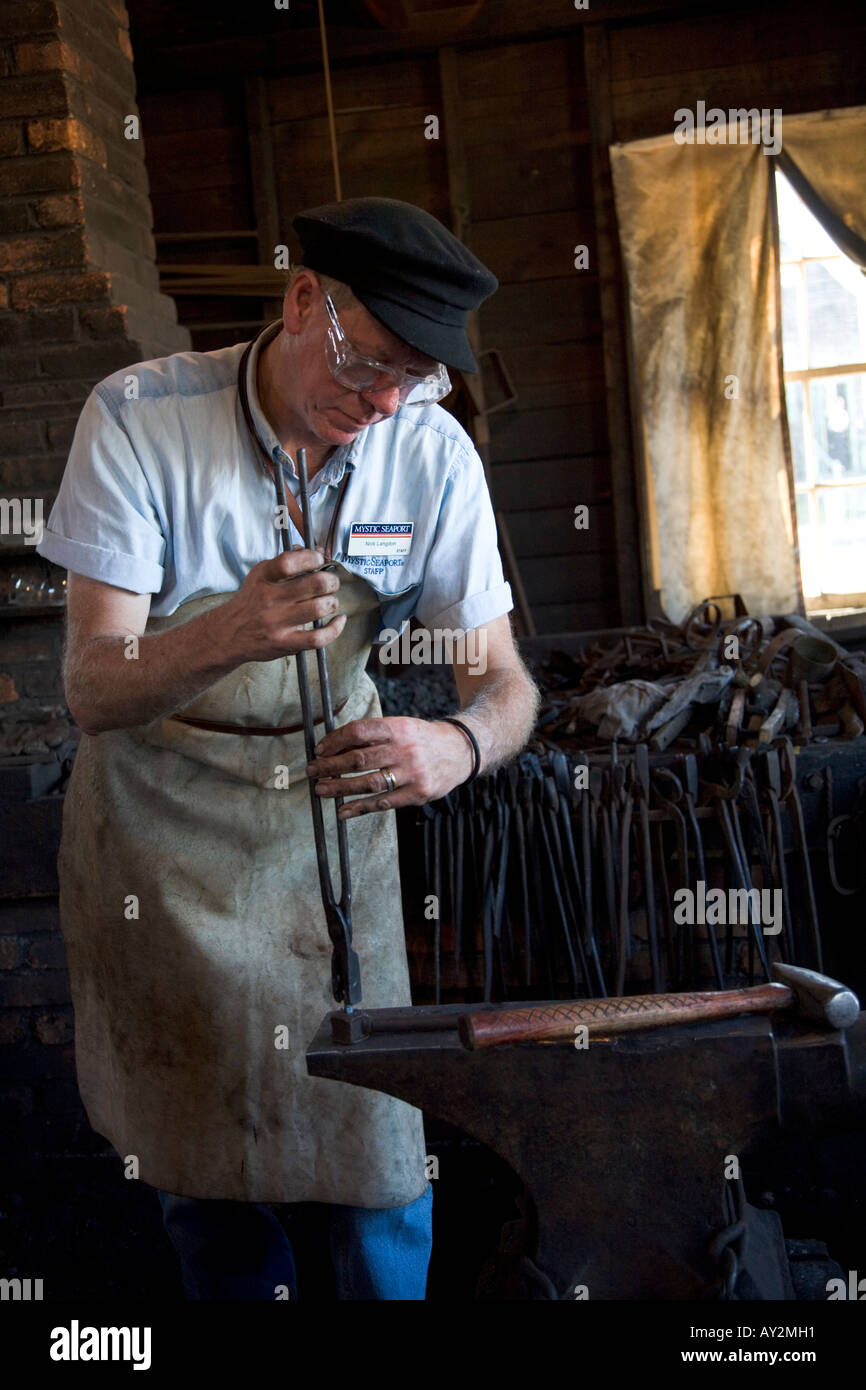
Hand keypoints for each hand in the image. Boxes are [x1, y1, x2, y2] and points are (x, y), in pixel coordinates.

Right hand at [216, 548, 344, 662]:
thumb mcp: (261, 575)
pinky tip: (338, 621)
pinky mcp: (285, 643)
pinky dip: (334, 629)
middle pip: (314, 584)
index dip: (311, 558)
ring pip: (319, 608)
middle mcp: (270, 599)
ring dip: (332, 602)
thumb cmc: (252, 601)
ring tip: (329, 601)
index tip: (319, 560)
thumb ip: (287, 561)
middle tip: (331, 583)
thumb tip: (318, 552)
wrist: (229, 633)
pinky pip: (318, 638)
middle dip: (331, 581)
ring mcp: (277, 622)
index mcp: (264, 578)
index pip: (289, 561)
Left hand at [306, 717, 474, 817]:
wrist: (460, 751)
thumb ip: (374, 735)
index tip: (319, 750)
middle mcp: (404, 749)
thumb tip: (335, 746)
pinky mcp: (417, 793)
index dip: (335, 741)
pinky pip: (383, 803)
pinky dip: (360, 808)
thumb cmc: (421, 739)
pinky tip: (343, 811)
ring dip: (340, 788)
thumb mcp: (401, 727)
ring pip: (368, 783)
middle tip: (312, 771)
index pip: (359, 732)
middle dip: (330, 766)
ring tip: (321, 790)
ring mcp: (412, 773)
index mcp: (397, 728)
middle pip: (359, 759)